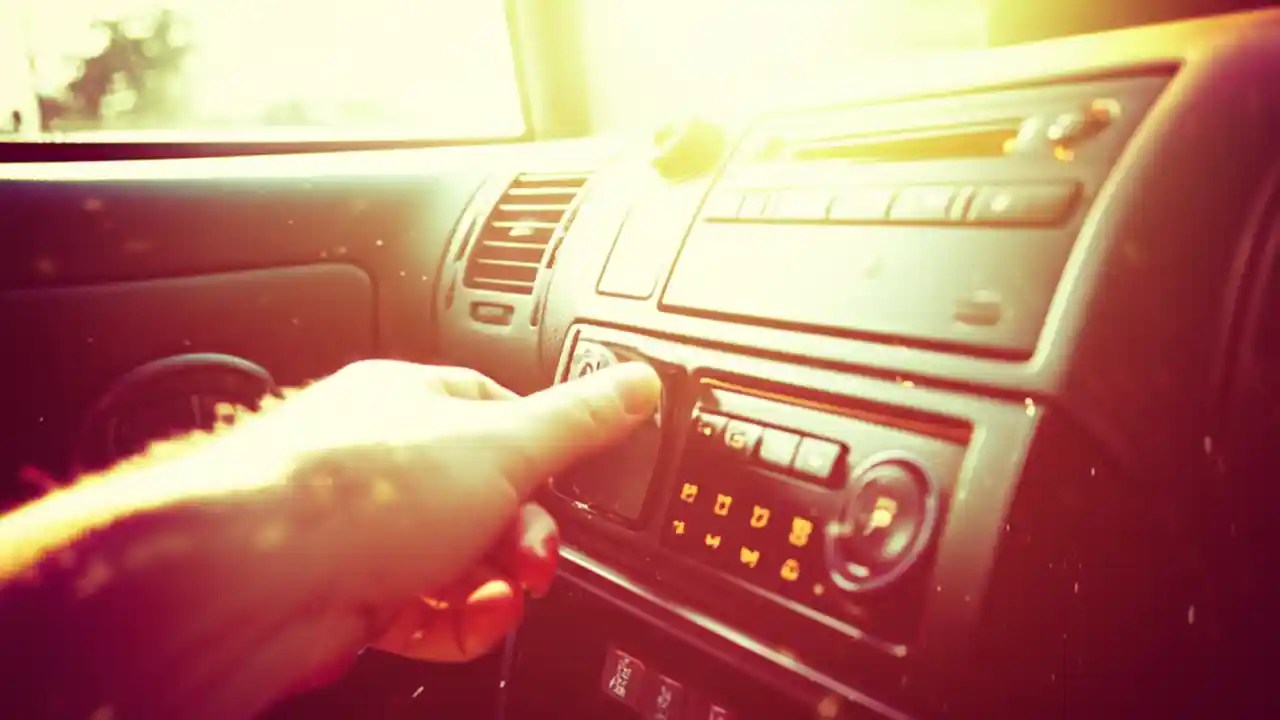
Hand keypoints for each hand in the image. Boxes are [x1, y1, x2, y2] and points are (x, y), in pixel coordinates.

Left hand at [248, 359, 661, 684]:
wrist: (253, 583)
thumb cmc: (357, 493)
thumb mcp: (499, 446)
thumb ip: (577, 420)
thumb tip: (637, 382)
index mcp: (411, 402)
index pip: (493, 410)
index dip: (540, 448)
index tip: (571, 480)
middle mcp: (384, 464)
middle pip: (483, 496)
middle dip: (523, 531)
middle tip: (536, 553)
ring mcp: (364, 533)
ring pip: (459, 561)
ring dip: (497, 584)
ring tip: (507, 593)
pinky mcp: (351, 596)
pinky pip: (428, 611)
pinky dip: (460, 622)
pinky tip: (475, 621)